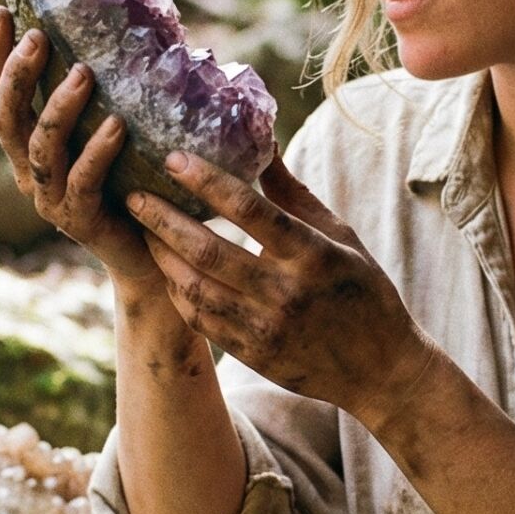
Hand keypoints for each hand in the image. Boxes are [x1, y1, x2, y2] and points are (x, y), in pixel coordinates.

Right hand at [0, 6, 161, 290]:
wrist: (154, 256)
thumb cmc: (135, 184)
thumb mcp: (115, 133)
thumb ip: (109, 93)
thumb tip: (135, 29)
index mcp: (27, 148)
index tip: (2, 12)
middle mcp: (28, 173)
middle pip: (5, 119)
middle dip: (17, 75)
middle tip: (39, 36)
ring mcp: (50, 199)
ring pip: (40, 148)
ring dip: (59, 107)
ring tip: (85, 73)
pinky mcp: (79, 221)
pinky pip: (83, 182)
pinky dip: (97, 150)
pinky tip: (116, 125)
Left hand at [126, 149, 436, 416]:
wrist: (381, 370)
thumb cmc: (363, 291)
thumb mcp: (341, 236)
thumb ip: (295, 194)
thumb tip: (264, 143)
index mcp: (312, 254)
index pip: (249, 210)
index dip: (206, 182)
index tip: (172, 159)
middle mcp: (286, 292)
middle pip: (208, 250)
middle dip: (162, 220)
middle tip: (134, 196)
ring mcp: (266, 327)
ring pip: (195, 288)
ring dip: (162, 256)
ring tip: (143, 230)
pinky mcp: (253, 355)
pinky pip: (200, 321)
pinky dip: (178, 292)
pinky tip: (167, 270)